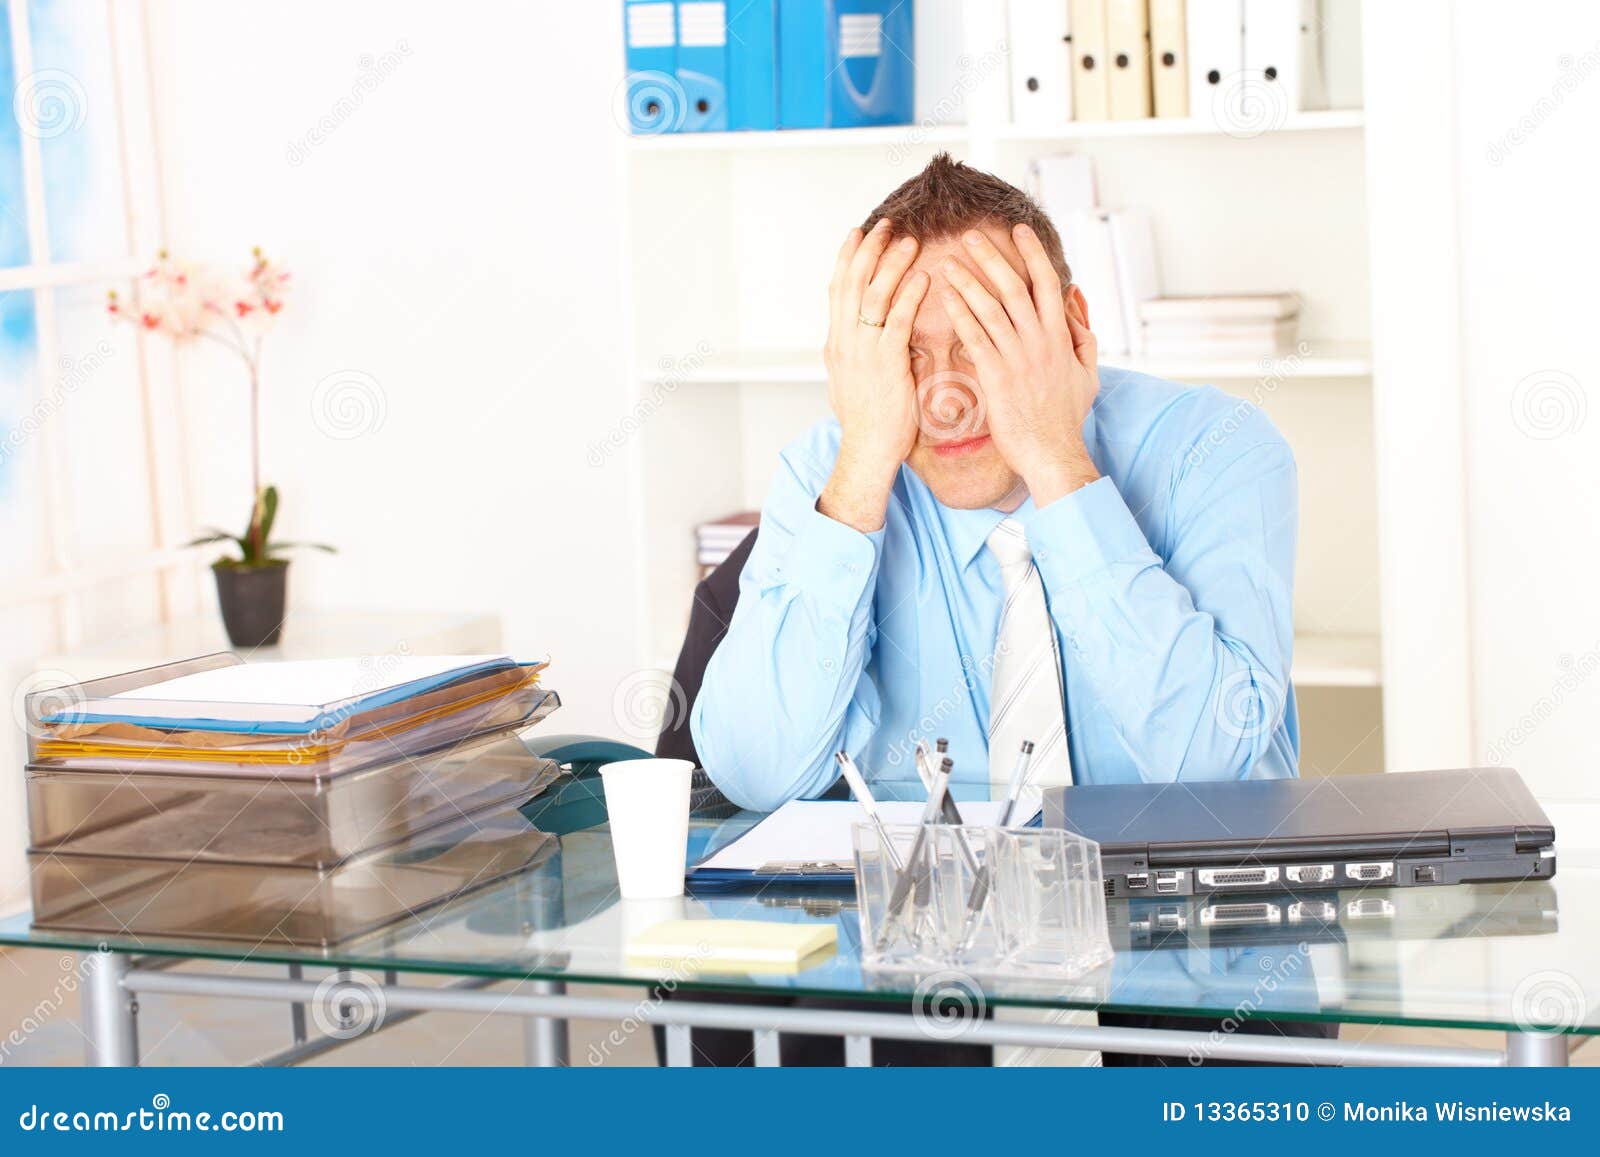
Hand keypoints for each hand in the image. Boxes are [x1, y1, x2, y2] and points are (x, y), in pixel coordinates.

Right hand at [818, 220, 929, 531]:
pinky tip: (925, 277)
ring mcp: (863, 352)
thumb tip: (863, 335)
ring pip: (873, 295)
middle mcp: (845, 342)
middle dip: (868, 250)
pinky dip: (910, 295)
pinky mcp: (885, 363)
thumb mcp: (853, 379)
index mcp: (837, 343)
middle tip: (884, 224)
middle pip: (851, 283)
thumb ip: (858, 352)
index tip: (859, 233)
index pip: (838, 289)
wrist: (868, 450)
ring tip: (908, 240)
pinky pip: (897, 320)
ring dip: (891, 264)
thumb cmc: (869, 421)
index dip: (848, 258)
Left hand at [938, 224, 1099, 506]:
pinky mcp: (996, 377)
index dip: (1032, 253)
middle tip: (970, 235)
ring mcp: (1017, 357)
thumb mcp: (1087, 373)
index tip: (1018, 230)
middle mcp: (1039, 341)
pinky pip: (975, 338)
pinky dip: (960, 314)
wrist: (1052, 453)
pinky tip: (945, 298)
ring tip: (948, 261)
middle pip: (1014, 287)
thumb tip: (1076, 300)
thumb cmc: (1066, 417)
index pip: (1047, 282)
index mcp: (1060, 336)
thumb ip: (1082, 335)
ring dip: (968, 281)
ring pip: (990, 308)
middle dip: (991, 257)